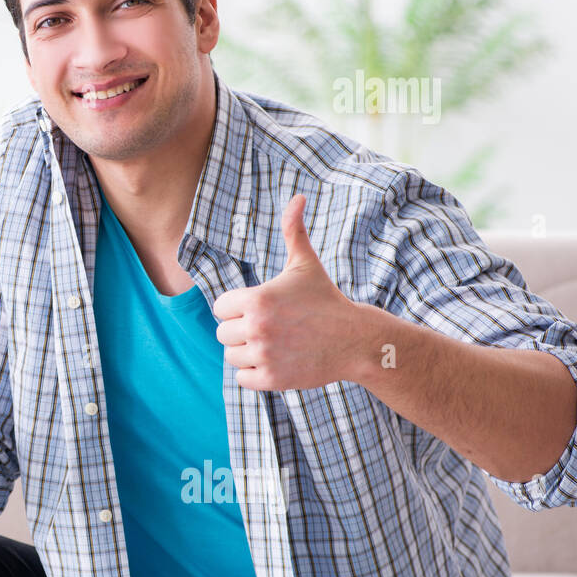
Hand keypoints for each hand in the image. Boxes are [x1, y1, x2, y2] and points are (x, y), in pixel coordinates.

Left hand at [211, 194, 364, 390]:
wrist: (356, 340)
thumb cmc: (325, 299)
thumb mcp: (305, 264)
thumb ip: (293, 230)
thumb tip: (297, 197)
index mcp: (257, 299)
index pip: (220, 307)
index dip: (238, 307)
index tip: (262, 308)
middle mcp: (257, 328)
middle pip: (223, 333)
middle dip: (241, 331)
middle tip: (269, 328)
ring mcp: (264, 355)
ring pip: (231, 356)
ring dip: (247, 352)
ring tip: (273, 344)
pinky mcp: (272, 379)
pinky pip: (243, 378)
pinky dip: (255, 373)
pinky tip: (276, 361)